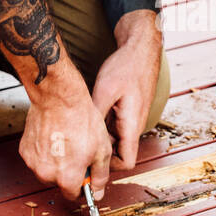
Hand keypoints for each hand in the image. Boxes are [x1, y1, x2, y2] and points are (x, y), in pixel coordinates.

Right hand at [19, 74, 112, 198]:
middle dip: (68, 172)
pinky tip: (54, 137)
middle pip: (59, 183)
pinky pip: (37, 158)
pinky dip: (45, 152)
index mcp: (67, 177)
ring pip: (47, 170)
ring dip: (56, 162)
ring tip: (66, 141)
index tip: (85, 174)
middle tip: (78, 151)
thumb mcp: (101, 150)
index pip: (73, 195)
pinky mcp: (25, 150)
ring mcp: (33, 162)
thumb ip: (100, 176)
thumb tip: (97, 194)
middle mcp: (46, 174)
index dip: (82, 185)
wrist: (58, 98)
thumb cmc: (81, 120)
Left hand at [92, 10, 161, 169]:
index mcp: (132, 125)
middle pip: (118, 155)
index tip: (87, 162)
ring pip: (114, 142)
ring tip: (76, 132)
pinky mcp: (126, 112)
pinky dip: (101, 129)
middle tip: (74, 149)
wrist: (141, 48)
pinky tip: (85, 118)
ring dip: (98, 141)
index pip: (126, 162)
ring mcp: (131, 119)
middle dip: (98, 156)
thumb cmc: (126, 67)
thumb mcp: (105, 90)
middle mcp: (134, 126)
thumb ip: (96, 115)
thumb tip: (81, 138)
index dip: (108, 168)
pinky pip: (113, 129)